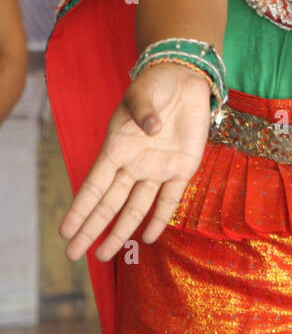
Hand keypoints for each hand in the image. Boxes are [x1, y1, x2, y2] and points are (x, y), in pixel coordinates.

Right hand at [59, 61, 211, 261]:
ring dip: (121, 230)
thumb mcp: (141, 93)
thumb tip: (152, 128)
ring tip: (104, 255)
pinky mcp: (183, 168)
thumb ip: (143, 110)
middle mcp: (134, 164)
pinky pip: (169, 199)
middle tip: (74, 254)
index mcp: (118, 147)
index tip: (65, 230)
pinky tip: (148, 237)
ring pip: (136, 207)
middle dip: (92, 228)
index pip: (95, 185)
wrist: (185, 79)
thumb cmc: (155, 85)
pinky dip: (159, 218)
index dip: (81, 208)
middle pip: (110, 203)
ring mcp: (158, 168)